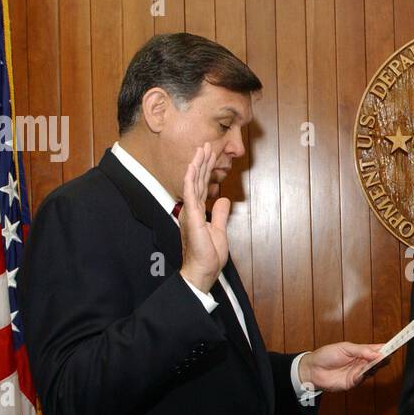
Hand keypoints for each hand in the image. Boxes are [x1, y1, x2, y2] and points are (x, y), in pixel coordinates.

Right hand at [179, 144, 231, 292]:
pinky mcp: (192, 216)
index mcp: (198, 211)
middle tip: (206, 144)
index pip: (202, 185)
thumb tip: (223, 199)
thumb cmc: (208, 255)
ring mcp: (191, 211)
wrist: (203, 269)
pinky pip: (190, 194)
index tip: (209, 155)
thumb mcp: (219, 230)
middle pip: (197, 180)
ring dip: (197, 164)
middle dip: (202, 162)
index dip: (205, 169)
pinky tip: (192, 166)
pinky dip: (190, 179)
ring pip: (193, 182)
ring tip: (201, 149)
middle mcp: (192, 209)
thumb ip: (219, 214)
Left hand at [298, 341, 383, 390]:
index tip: (396, 344)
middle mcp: (362, 362)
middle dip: (385, 356)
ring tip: (381, 359)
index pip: (377, 349)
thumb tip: (376, 352)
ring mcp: (358, 372)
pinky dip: (367, 373)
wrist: (313, 369)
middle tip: (391, 353)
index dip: (386, 347)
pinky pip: (363, 378)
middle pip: (378, 360)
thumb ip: (361, 350)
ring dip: (377, 365)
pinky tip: (369, 369)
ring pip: (373, 369)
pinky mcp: (353, 382)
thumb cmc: (326, 355)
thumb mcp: (345, 348)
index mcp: (361, 351)